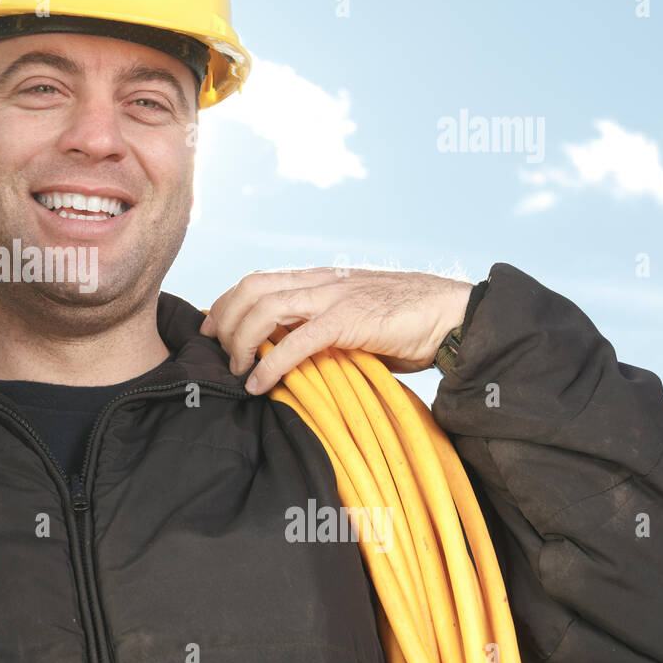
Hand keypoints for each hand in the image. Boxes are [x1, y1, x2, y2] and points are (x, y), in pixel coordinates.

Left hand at [200, 267, 471, 394]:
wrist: (451, 314)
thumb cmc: (404, 322)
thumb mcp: (352, 318)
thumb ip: (320, 327)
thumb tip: (288, 355)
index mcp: (318, 278)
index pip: (256, 280)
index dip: (226, 303)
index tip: (210, 330)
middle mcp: (319, 281)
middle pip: (250, 289)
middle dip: (224, 321)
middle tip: (220, 354)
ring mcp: (332, 298)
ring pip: (264, 308)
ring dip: (241, 342)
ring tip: (239, 371)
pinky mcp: (347, 321)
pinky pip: (295, 342)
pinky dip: (270, 365)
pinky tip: (259, 384)